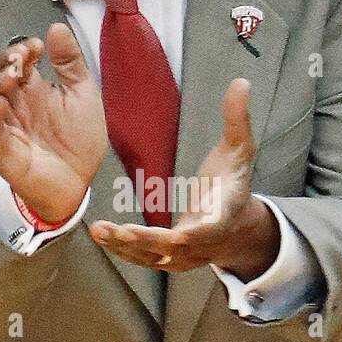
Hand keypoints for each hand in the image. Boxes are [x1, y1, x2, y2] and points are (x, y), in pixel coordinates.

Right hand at [0, 23, 107, 223]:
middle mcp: (17, 106)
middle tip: (20, 57)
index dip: (21, 50)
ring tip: (12, 75)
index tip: (37, 45)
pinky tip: (2, 103)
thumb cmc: (79, 140)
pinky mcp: (6, 151)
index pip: (17, 62)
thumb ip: (71, 63)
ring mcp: (9, 127)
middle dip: (5, 63)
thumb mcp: (83, 94)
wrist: (81, 182)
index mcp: (33, 90)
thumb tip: (56, 27)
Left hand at [89, 78, 279, 279]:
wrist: (237, 226)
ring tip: (99, 230)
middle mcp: (201, 244)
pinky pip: (142, 258)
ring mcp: (183, 256)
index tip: (176, 236)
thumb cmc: (233, 184)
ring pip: (152, 258)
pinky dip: (121, 249)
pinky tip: (101, 235)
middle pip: (171, 250)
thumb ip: (237, 119)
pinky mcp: (166, 259)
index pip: (208, 230)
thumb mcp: (239, 150)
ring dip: (125, 247)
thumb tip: (241, 82)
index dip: (193, 235)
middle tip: (119, 231)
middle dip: (146, 242)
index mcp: (220, 217)